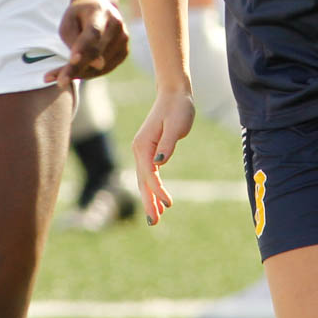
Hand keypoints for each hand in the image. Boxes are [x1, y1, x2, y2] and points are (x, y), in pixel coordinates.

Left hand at [43, 0, 127, 86]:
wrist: (99, 7)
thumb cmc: (79, 15)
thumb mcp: (68, 21)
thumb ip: (74, 39)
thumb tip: (97, 65)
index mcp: (100, 12)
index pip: (92, 33)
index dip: (83, 48)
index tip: (72, 60)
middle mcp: (116, 25)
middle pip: (96, 52)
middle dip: (77, 68)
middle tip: (59, 81)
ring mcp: (123, 39)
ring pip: (100, 66)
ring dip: (79, 73)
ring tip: (58, 75)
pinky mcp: (124, 52)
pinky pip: (105, 70)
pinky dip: (88, 74)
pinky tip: (74, 72)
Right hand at [131, 90, 196, 225]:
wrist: (175, 94)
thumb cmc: (178, 108)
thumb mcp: (176, 126)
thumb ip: (167, 145)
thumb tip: (159, 163)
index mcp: (143, 145)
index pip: (150, 174)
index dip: (158, 191)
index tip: (168, 204)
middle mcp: (139, 150)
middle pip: (143, 182)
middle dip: (148, 203)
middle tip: (154, 223)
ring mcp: (142, 151)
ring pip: (144, 180)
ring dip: (149, 199)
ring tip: (155, 219)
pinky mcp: (149, 151)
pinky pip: (149, 175)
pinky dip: (152, 189)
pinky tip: (158, 201)